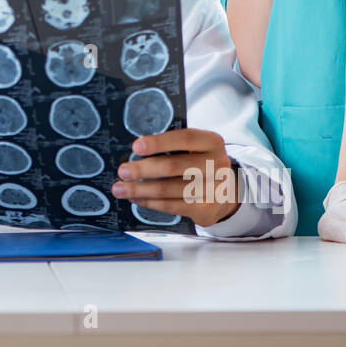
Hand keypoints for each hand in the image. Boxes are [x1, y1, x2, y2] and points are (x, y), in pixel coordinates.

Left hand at [113, 129, 239, 227]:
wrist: (225, 191)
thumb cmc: (199, 163)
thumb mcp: (194, 148)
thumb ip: (173, 146)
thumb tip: (135, 151)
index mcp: (212, 142)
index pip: (185, 138)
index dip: (159, 142)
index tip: (136, 146)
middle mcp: (217, 164)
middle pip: (173, 166)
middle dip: (143, 169)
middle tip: (123, 171)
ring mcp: (214, 188)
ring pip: (168, 189)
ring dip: (140, 189)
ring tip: (120, 188)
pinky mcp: (206, 208)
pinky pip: (171, 205)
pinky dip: (150, 202)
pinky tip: (136, 198)